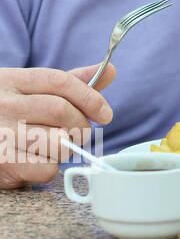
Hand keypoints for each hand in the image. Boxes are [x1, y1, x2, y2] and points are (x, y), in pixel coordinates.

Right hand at [0, 64, 115, 189]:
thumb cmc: (7, 115)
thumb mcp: (30, 91)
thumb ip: (70, 83)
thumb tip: (109, 69)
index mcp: (11, 80)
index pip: (60, 81)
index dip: (90, 98)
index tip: (106, 114)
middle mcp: (3, 104)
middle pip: (61, 111)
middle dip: (81, 126)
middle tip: (78, 134)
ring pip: (58, 141)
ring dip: (66, 148)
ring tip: (54, 147)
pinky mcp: (1, 162)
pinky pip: (46, 168)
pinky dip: (50, 168)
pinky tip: (36, 162)